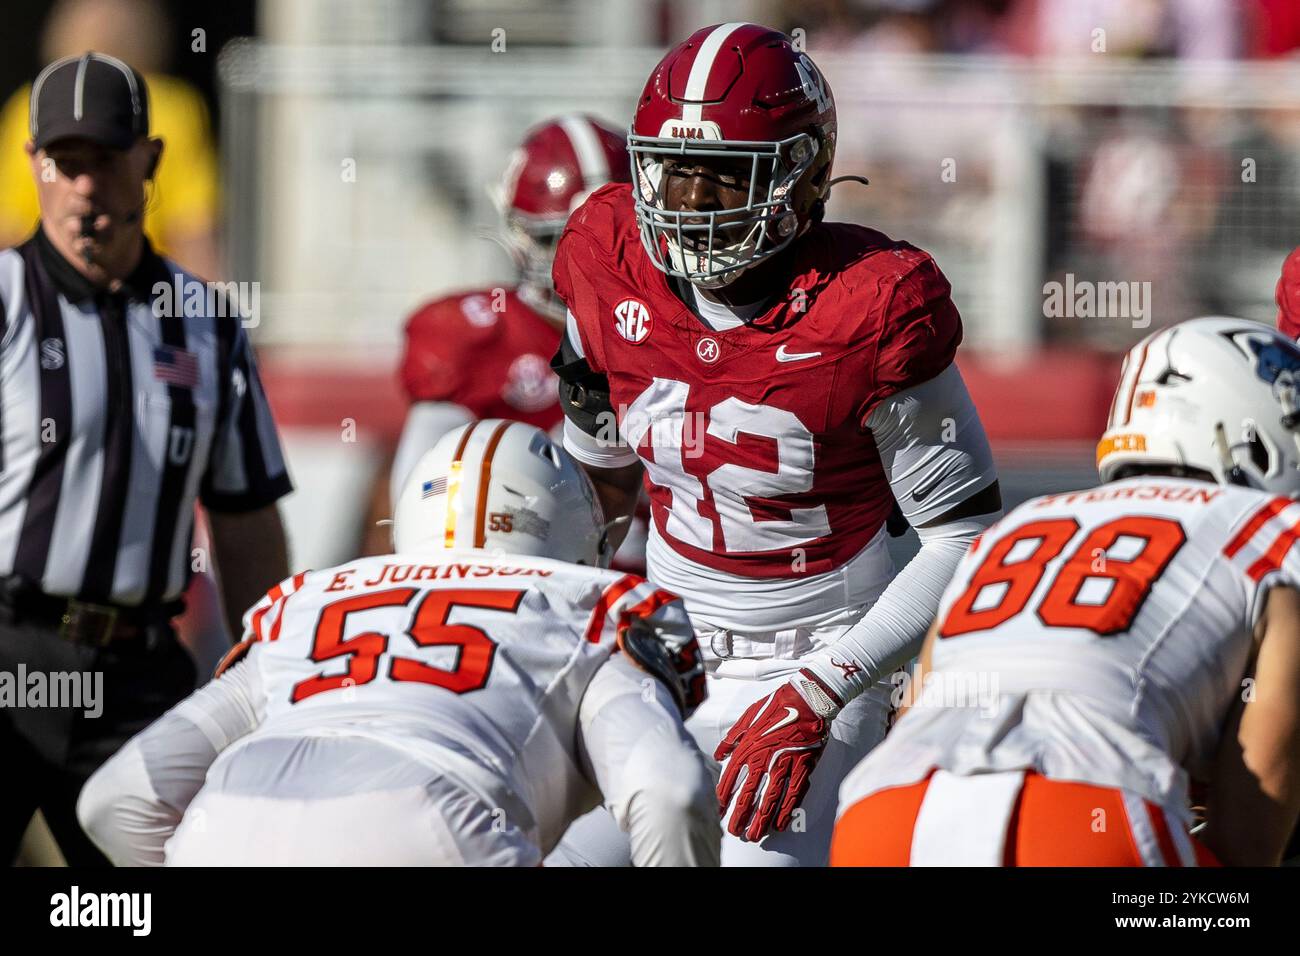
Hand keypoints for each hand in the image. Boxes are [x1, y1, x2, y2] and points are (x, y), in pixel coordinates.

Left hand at [713, 669, 841, 841]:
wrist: (808, 697)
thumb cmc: (777, 704)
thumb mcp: (748, 716)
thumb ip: (732, 737)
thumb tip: (719, 754)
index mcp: (749, 745)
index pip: (731, 777)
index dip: (724, 796)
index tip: (719, 810)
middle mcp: (765, 757)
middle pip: (749, 793)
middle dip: (740, 815)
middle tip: (735, 831)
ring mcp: (785, 762)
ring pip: (771, 798)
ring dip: (761, 819)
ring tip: (754, 835)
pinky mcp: (804, 765)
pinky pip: (794, 793)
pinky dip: (787, 810)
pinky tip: (780, 824)